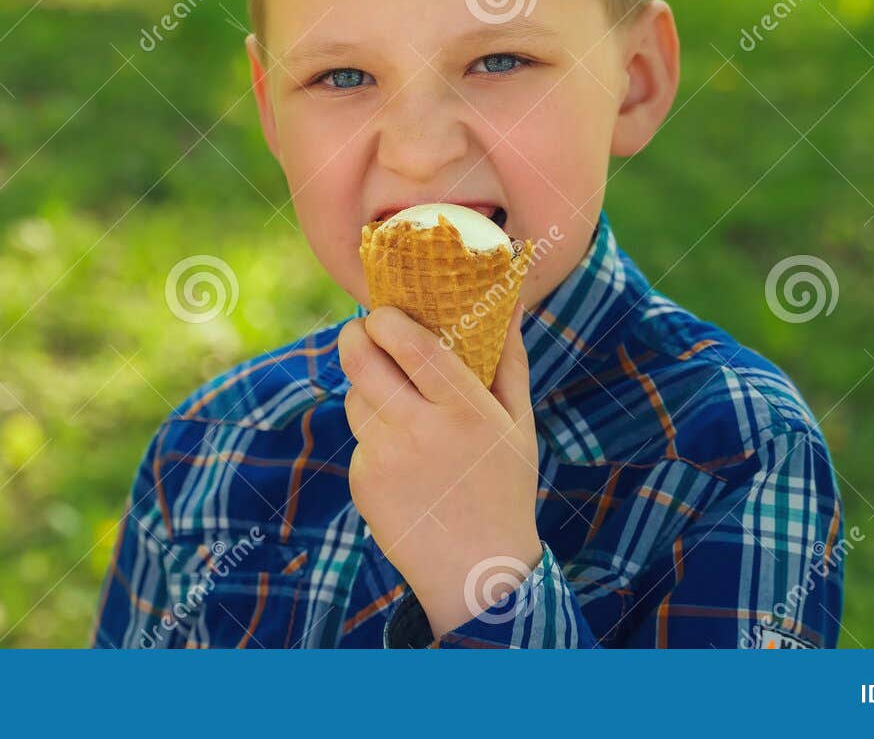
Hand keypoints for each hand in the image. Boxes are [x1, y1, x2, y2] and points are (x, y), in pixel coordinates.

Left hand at [339, 301, 541, 637]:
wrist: (478, 573)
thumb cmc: (505, 488)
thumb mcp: (518, 423)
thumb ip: (509, 358)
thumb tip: (511, 299)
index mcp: (463, 410)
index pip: (410, 343)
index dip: (386, 318)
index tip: (386, 311)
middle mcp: (419, 430)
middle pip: (360, 360)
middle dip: (355, 335)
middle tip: (365, 331)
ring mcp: (385, 458)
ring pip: (355, 396)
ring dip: (368, 386)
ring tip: (399, 400)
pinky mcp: (363, 482)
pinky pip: (359, 437)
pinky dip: (374, 433)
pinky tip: (404, 457)